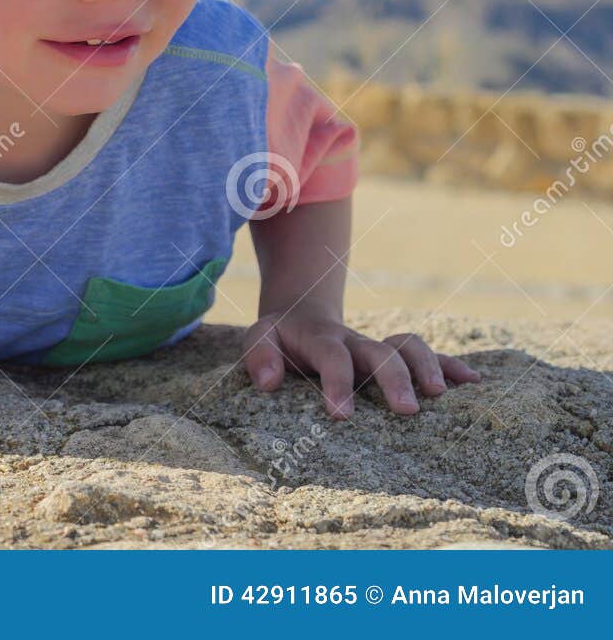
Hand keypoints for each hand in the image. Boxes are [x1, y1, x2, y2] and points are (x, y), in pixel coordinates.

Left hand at [241, 308, 481, 417]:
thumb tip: (269, 382)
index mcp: (321, 339)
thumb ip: (259, 357)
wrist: (301, 316)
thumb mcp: (258, 340)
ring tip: (441, 395)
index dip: (337, 384)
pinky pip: (428, 356)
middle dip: (395, 378)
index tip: (341, 416)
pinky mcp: (395, 356)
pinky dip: (452, 365)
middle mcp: (355, 342)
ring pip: (408, 346)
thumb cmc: (280, 339)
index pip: (331, 357)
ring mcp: (378, 347)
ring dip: (428, 366)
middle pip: (380, 352)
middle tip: (407, 411)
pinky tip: (475, 384)